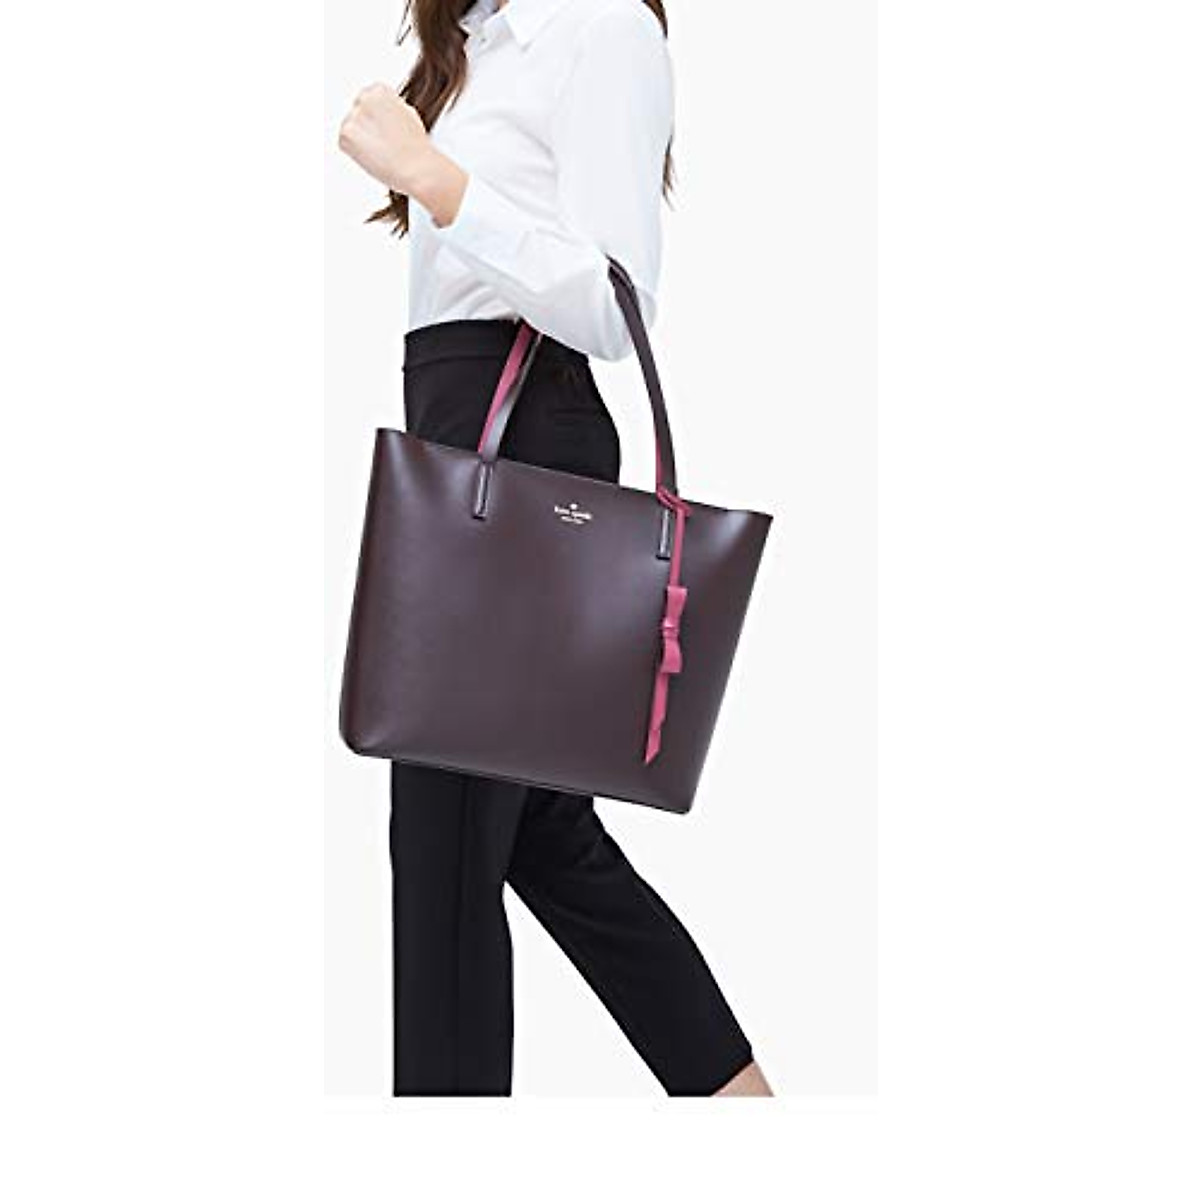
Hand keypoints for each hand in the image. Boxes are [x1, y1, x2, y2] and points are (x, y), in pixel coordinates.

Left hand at [338, 83, 466, 224]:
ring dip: (360, 140)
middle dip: (365, 126)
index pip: (368, 98)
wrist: (415, 167)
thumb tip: (381, 113)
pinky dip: (354, 152)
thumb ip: (390, 108)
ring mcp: (353, 116)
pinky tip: (372, 156)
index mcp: (380, 90)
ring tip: (380, 151)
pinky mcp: (345, 135)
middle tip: (381, 142)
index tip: (383, 128)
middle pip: (357, 112)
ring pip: (350, 128)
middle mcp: (364, 98)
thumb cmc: (416, 147)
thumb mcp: (408, 115)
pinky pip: (344, 144)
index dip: (376, 116)